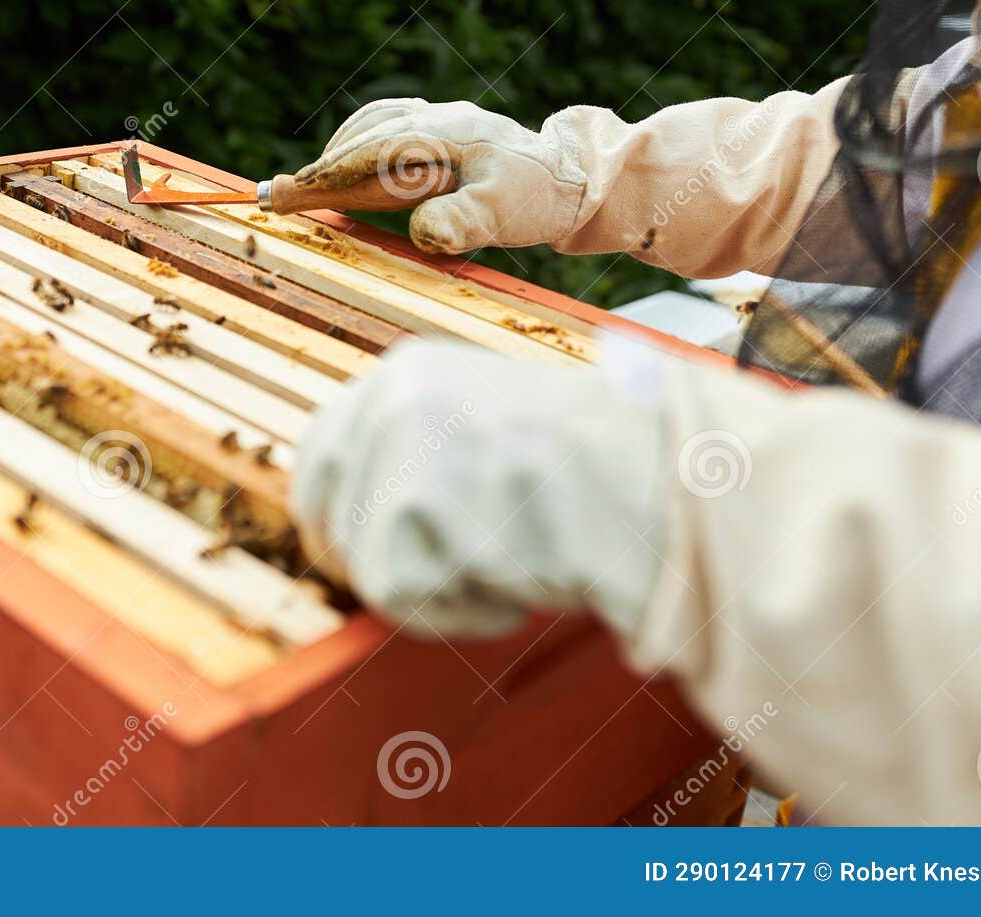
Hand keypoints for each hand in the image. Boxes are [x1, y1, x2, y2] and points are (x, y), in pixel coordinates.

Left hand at [293, 339, 667, 637]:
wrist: (662, 482)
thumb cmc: (599, 466)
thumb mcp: (491, 423)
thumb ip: (423, 449)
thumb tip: (359, 510)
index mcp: (407, 371)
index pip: (318, 449)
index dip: (331, 510)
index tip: (350, 548)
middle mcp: (390, 399)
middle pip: (330, 516)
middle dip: (380, 559)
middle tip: (445, 575)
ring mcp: (397, 448)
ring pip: (367, 566)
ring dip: (439, 586)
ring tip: (513, 556)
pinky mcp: (410, 507)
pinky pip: (402, 599)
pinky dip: (460, 611)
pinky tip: (519, 577)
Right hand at [295, 98, 584, 253]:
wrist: (576, 177)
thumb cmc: (538, 196)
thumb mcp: (504, 214)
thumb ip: (463, 221)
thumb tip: (421, 230)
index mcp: (446, 134)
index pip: (373, 153)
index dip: (327, 175)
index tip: (288, 195)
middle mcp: (437, 119)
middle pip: (365, 137)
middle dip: (320, 167)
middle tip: (276, 196)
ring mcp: (439, 119)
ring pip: (374, 126)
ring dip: (337, 153)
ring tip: (305, 184)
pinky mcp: (443, 129)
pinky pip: (388, 126)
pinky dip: (359, 142)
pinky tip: (348, 161)